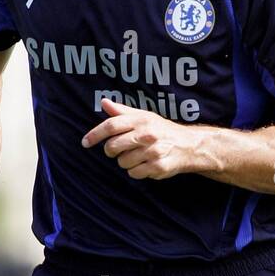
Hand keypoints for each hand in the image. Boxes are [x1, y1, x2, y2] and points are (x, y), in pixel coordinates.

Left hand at [81, 98, 198, 179]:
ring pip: (122, 162)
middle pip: (113, 147)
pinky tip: (145, 164)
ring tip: (137, 156)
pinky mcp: (158, 167)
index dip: (95, 134)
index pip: (111, 125)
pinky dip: (135, 171)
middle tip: (116, 150)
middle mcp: (147, 135)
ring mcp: (153, 152)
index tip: (85, 143)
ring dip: (125, 162)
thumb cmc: (162, 130)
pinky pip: (134, 173)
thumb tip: (103, 102)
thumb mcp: (144, 117)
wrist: (189, 145)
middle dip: (110, 151)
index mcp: (141, 120)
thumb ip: (122, 112)